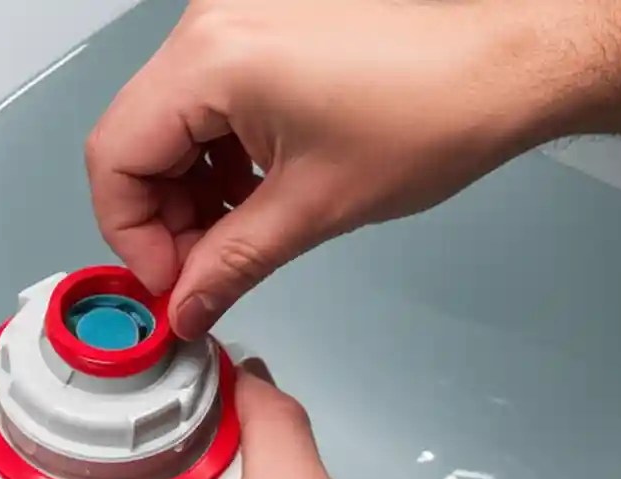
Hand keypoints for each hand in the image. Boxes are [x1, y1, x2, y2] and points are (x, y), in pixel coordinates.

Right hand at [85, 0, 557, 339]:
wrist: (508, 63)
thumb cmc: (436, 111)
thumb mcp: (313, 209)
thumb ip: (229, 265)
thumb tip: (184, 307)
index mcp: (212, 59)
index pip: (113, 156)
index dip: (130, 234)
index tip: (170, 280)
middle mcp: (210, 25)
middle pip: (133, 138)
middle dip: (159, 216)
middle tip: (199, 269)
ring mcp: (233, 18)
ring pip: (165, 121)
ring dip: (187, 188)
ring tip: (237, 229)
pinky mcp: (258, 26)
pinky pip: (202, 98)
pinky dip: (214, 152)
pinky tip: (252, 188)